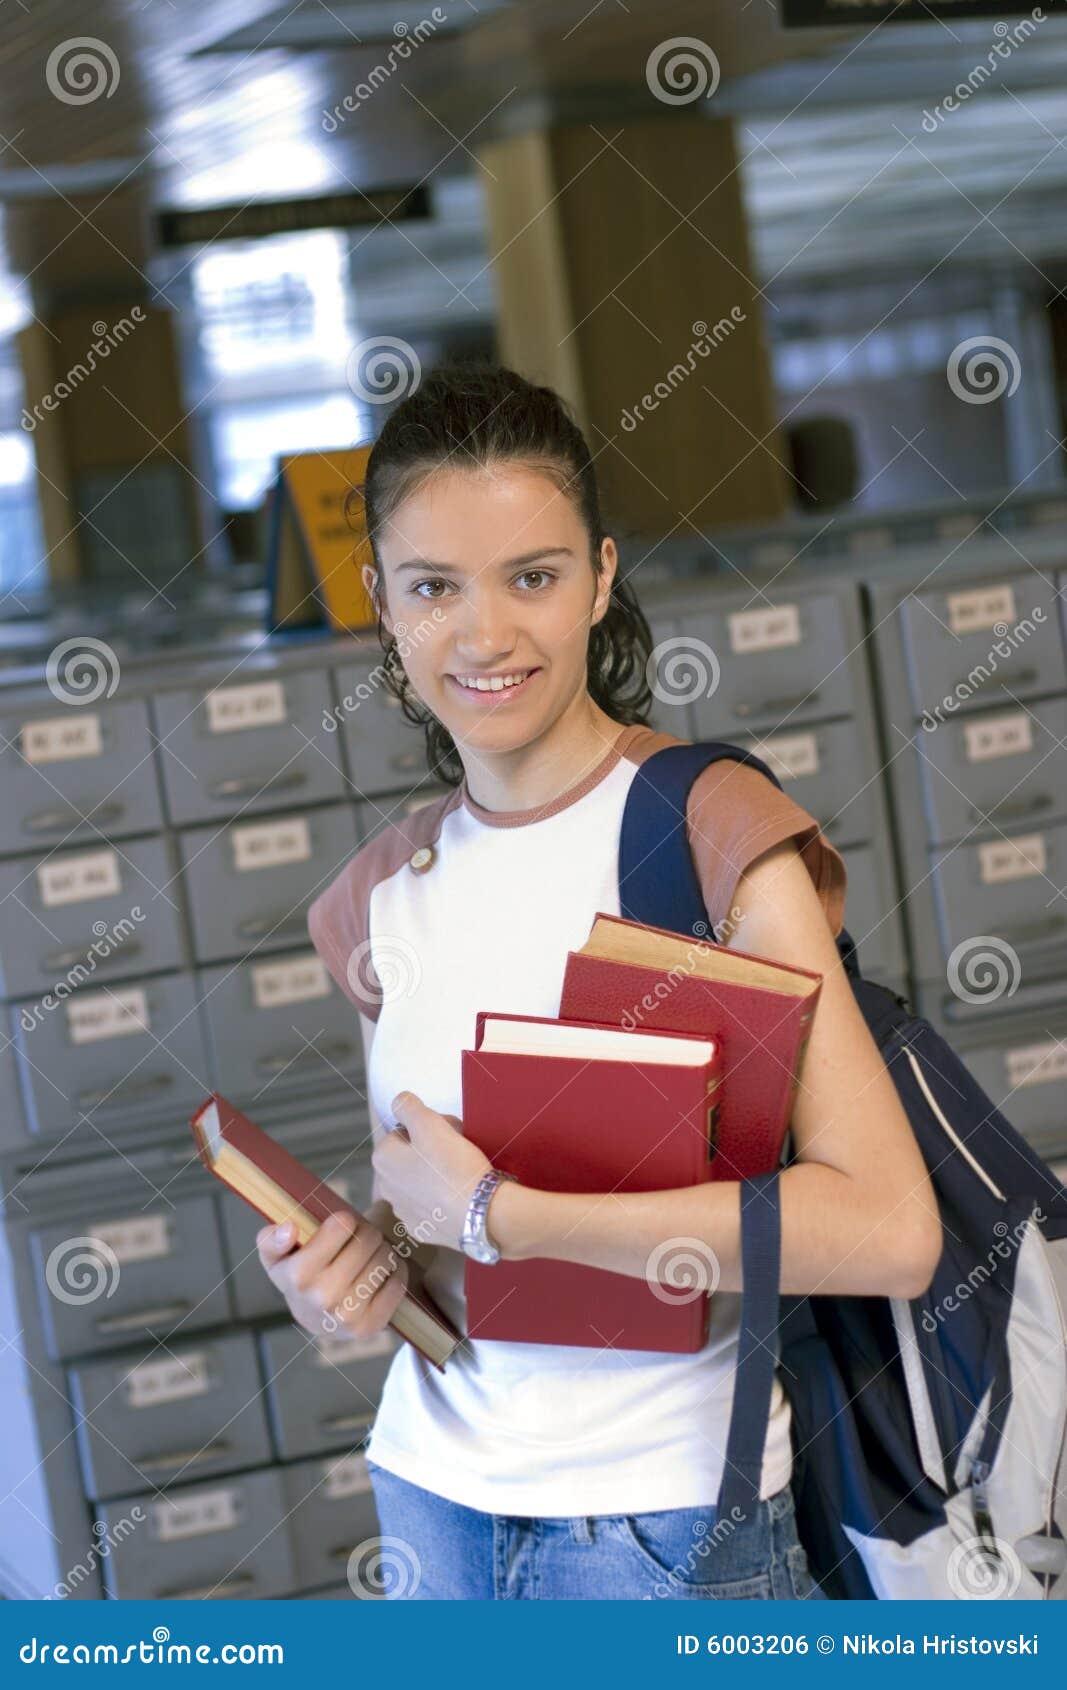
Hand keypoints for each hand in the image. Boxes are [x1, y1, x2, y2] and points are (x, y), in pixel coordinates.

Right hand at [255, 1209, 408, 1340]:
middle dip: (367, 1233)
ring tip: (369, 1256)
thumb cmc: (297, 1275)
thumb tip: (290, 1230)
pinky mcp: (370, 1327)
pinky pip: (398, 1283)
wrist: (315, 1320)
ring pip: (386, 1258)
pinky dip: (395, 1271)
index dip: (346, 1220)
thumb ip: (271, 1239)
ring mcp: (348, 1316)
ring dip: (383, 1250)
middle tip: (360, 1240)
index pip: (343, 1225)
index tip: (342, 1226)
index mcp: (298, 1274)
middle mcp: (322, 1297)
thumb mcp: (276, 1256)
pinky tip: (380, 1273)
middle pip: (369, 1239)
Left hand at [371, 1090, 493, 1250]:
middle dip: (430, 1148)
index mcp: (383, 1159)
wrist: (480, 1213)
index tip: (447, 1130)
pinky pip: (429, 1206)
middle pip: (409, 1156)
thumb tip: (399, 1101)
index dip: (427, 1126)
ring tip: (460, 1171)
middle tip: (458, 1146)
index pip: (402, 1131)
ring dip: (434, 1173)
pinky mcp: (422, 1230)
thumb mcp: (428, 1123)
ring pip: (418, 1181)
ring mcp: (403, 1211)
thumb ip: (407, 1106)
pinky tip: (459, 1194)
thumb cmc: (453, 1166)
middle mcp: (385, 1187)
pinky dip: (441, 1198)